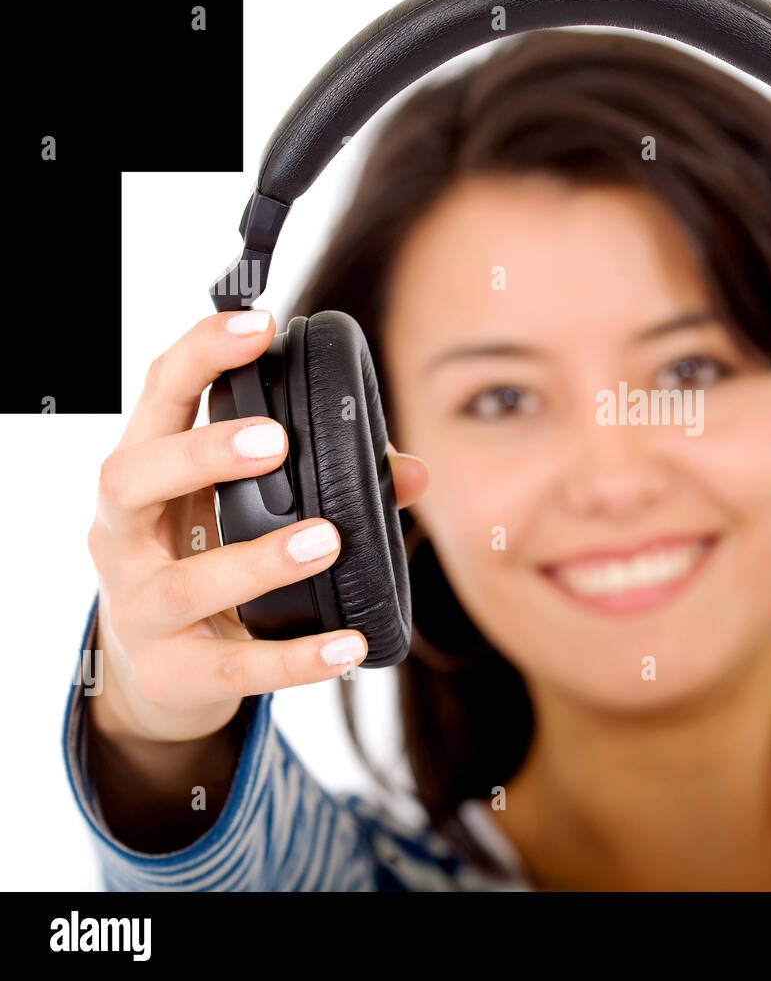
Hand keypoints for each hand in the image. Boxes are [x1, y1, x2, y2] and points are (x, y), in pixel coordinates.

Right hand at [86, 310, 429, 744]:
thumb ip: (326, 483)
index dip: (200, 355)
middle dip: (203, 453)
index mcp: (144, 476)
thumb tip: (413, 473)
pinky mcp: (174, 673)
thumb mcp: (241, 514)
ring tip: (327, 540)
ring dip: (260, 559)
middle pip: (131, 478)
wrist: (157, 678)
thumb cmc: (205, 563)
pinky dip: (296, 659)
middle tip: (277, 440)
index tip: (258, 325)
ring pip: (186, 583)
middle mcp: (124, 536)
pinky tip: (348, 647)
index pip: (156, 398)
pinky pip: (236, 668)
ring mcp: (139, 609)